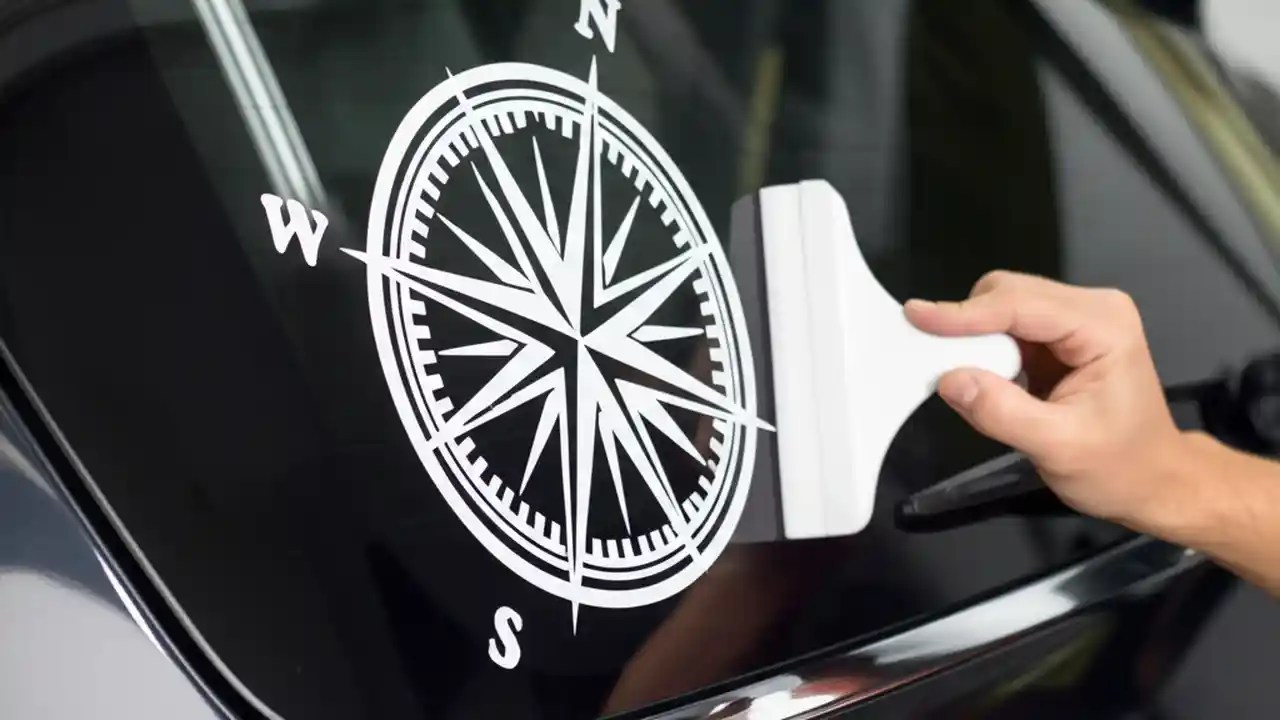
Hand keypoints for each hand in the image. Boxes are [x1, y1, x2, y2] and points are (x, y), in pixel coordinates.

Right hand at [904, 271, 1185, 523]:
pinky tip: (984, 378)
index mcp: (1103, 325)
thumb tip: (950, 380)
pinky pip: (1004, 328)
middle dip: (967, 324)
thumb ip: (1002, 413)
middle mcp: (1091, 310)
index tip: (917, 316)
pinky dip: (983, 349)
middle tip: (938, 363)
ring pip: (1001, 306)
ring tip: (968, 379)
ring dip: (974, 338)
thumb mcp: (1058, 448)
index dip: (964, 313)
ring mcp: (1074, 321)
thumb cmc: (1120, 467)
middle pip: (1007, 293)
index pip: (1020, 304)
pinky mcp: (1056, 338)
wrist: (1152, 481)